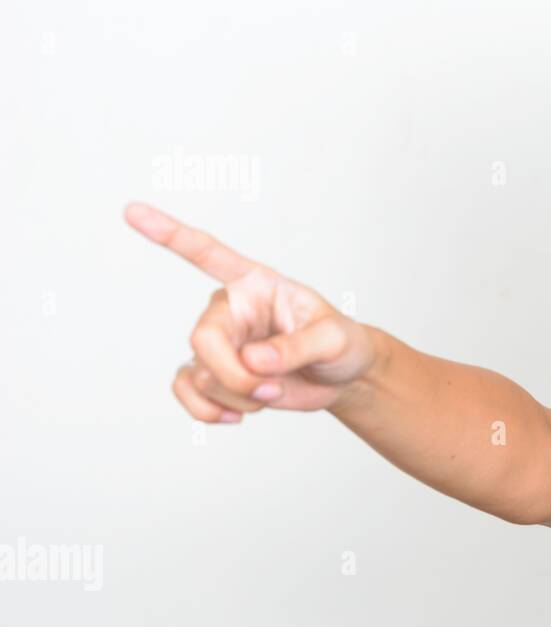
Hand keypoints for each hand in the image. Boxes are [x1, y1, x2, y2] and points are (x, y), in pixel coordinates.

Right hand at [123, 201, 381, 420]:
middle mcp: (229, 309)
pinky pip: (188, 393)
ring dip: (239, 397)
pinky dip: (208, 412)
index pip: (207, 253)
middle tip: (272, 389)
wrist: (342, 378)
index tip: (132, 210)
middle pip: (202, 339)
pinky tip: (236, 415)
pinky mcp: (213, 374)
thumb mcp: (334, 339)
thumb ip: (297, 346)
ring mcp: (218, 344)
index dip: (169, 234)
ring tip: (273, 393)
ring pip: (200, 374)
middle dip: (236, 376)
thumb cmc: (341, 344)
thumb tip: (253, 361)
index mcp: (255, 284)